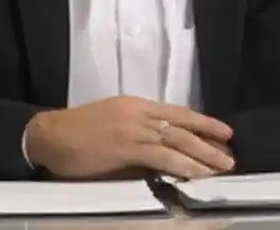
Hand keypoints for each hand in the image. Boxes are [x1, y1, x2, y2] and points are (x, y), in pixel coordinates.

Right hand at [24, 95, 234, 179]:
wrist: (48, 135)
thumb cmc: (75, 134)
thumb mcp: (112, 126)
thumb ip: (137, 136)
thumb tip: (162, 153)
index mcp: (135, 106)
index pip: (177, 112)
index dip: (202, 122)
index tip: (223, 132)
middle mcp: (138, 113)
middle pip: (182, 124)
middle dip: (209, 139)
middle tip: (231, 151)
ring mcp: (133, 128)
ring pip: (177, 139)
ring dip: (203, 154)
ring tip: (224, 165)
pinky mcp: (126, 146)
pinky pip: (161, 156)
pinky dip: (183, 164)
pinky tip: (198, 173)